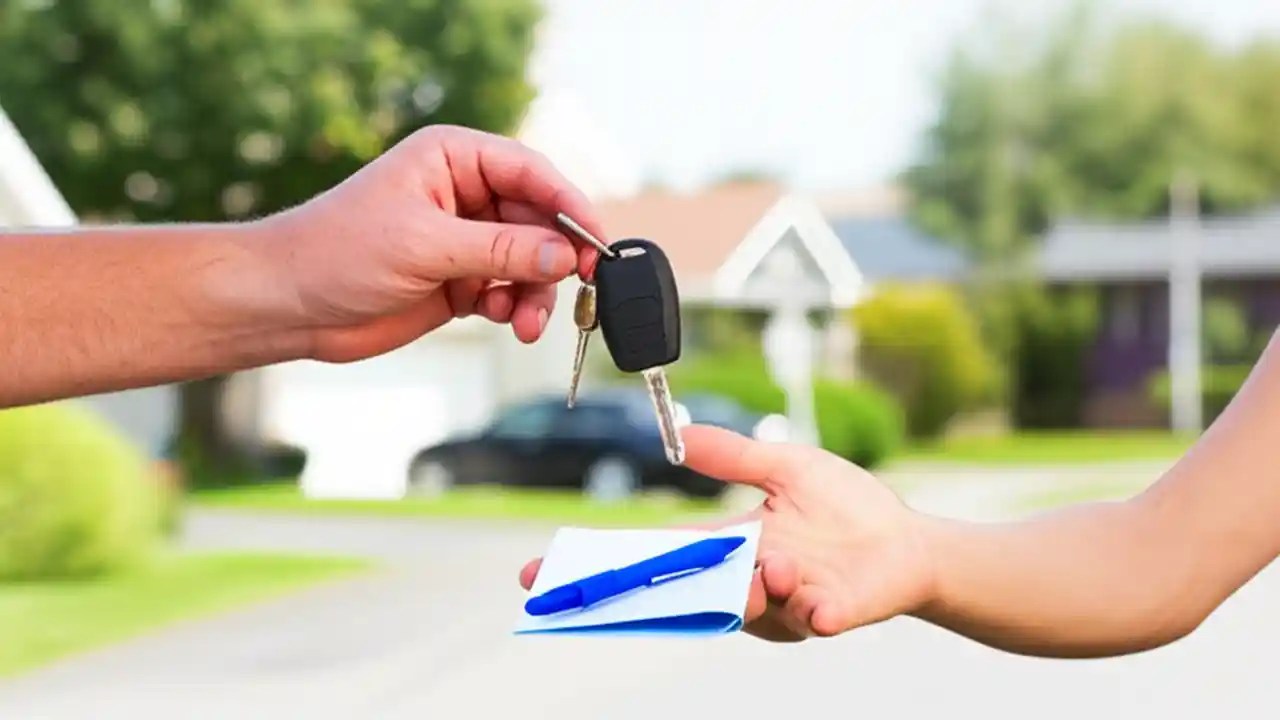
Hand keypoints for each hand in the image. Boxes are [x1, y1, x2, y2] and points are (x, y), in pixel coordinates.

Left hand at [254, 125, 603, 362]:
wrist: (291, 304)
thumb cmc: (338, 252)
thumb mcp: (426, 245)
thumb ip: (501, 250)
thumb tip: (564, 254)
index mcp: (454, 159)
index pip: (531, 172)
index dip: (569, 205)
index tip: (596, 242)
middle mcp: (465, 194)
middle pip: (539, 220)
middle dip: (555, 258)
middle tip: (576, 288)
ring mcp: (465, 239)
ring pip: (531, 261)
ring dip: (537, 292)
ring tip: (526, 322)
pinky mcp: (461, 280)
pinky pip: (511, 290)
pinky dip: (516, 308)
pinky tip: (505, 321)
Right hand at [517, 425, 937, 640]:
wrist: (908, 541)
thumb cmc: (847, 507)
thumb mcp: (785, 467)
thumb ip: (732, 455)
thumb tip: (680, 434)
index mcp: (727, 545)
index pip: (651, 558)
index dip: (600, 568)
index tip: (543, 576)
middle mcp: (744, 580)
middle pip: (678, 594)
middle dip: (644, 597)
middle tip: (629, 587)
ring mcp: (783, 604)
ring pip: (738, 608)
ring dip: (748, 589)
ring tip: (779, 565)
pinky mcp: (827, 615)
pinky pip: (806, 621)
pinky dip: (806, 612)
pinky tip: (816, 602)